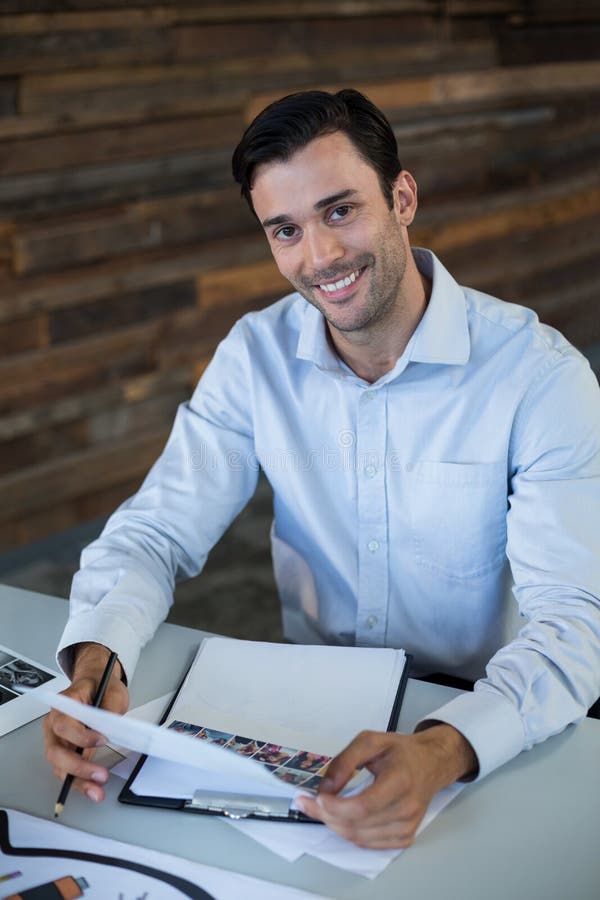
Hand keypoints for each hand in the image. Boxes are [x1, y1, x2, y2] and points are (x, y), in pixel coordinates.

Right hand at [43, 643, 128, 803]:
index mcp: (63, 704)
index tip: (103, 739)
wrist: (96, 682)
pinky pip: (66, 769)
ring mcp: (56, 739)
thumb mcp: (113, 692)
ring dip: (77, 781)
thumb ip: (108, 711)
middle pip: (56, 751)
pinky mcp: (64, 750)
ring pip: (58, 766)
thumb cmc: (102, 685)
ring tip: (97, 792)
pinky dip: (78, 781)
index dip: (81, 737)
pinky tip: (92, 789)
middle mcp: (54, 723)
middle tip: (100, 776)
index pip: (64, 725)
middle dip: (77, 767)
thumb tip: (107, 733)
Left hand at [295, 725, 475, 848]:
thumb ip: (345, 761)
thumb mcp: (370, 741)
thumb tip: (325, 788)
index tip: (316, 797)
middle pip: (357, 824)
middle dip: (326, 815)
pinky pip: (369, 844)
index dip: (335, 807)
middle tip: (307, 802)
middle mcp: (407, 808)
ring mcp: (408, 827)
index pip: (363, 806)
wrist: (430, 763)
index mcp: (400, 781)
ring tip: (322, 808)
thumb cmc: (400, 751)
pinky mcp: (406, 837)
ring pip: (359, 838)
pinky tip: (342, 818)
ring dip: (335, 825)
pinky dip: (350, 833)